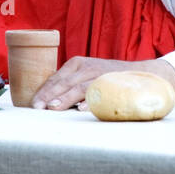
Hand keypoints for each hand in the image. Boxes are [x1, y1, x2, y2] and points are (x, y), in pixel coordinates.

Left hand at [32, 57, 174, 110]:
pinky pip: (99, 92)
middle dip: (49, 96)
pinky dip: (90, 101)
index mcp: (77, 63)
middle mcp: (87, 66)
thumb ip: (70, 85)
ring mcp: (100, 74)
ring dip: (65, 99)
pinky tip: (81, 109)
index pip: (56, 77)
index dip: (43, 91)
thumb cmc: (108, 78)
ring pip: (79, 87)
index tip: (33, 104)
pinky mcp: (113, 83)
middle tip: (37, 108)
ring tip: (53, 108)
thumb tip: (48, 103)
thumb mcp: (87, 75)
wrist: (142, 74)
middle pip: (64, 82)